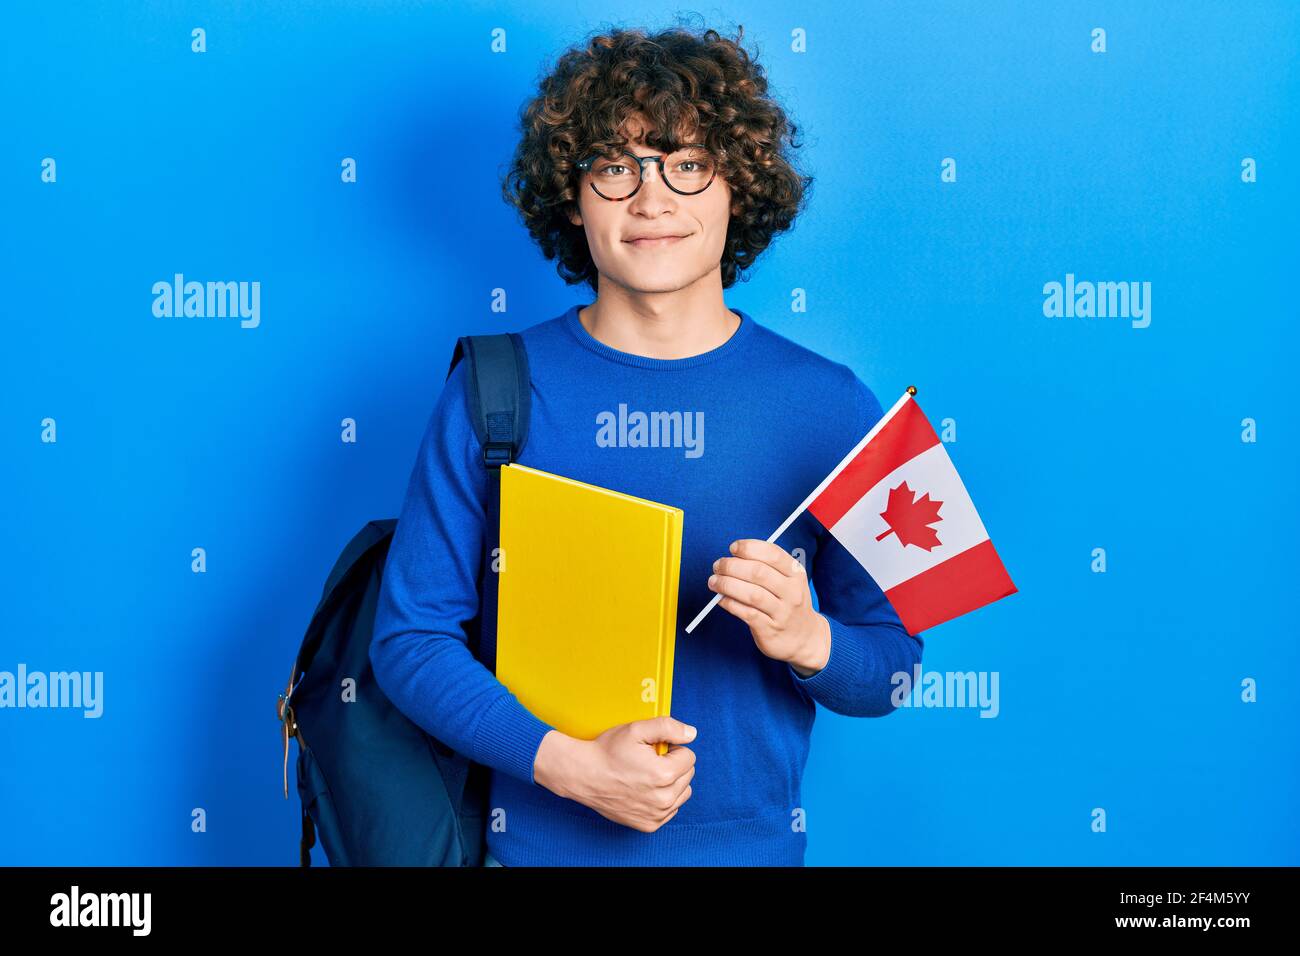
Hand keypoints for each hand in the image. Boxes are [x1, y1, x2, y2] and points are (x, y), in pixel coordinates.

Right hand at [532, 718, 696, 832]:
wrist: (583, 775)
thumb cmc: (607, 751)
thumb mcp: (636, 729)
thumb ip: (668, 727)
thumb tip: (692, 734)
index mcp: (664, 774)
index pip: (689, 757)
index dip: (672, 748)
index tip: (655, 749)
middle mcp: (663, 799)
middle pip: (688, 776)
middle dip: (673, 765)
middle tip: (648, 761)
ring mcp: (656, 815)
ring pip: (682, 793)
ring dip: (672, 783)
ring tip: (647, 775)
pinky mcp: (648, 825)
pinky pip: (670, 810)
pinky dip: (663, 799)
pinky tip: (645, 790)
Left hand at [708, 538, 831, 675]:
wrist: (804, 638)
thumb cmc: (787, 603)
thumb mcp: (788, 581)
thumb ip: (766, 567)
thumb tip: (732, 559)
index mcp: (796, 573)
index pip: (773, 554)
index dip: (749, 548)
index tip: (733, 548)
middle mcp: (792, 592)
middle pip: (758, 573)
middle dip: (732, 566)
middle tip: (718, 566)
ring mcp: (782, 612)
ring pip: (752, 594)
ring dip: (727, 585)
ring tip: (714, 582)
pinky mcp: (770, 629)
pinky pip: (747, 613)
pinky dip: (730, 604)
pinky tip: (721, 599)